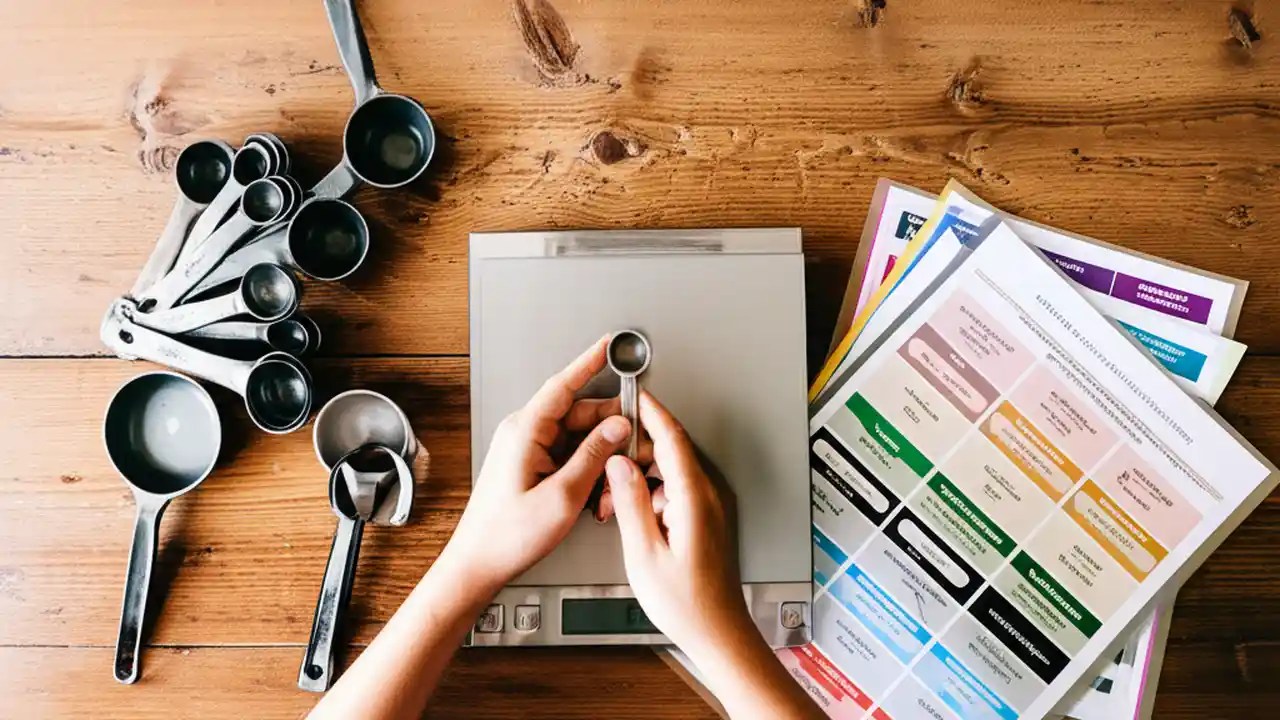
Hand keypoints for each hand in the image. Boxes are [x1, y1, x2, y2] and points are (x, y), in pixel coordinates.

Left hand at [440, 336, 632, 590]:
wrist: (479, 564)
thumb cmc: (507, 536)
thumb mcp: (562, 497)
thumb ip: (593, 456)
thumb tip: (617, 426)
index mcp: (525, 431)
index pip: (564, 384)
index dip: (590, 362)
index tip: (610, 345)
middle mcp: (525, 434)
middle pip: (581, 413)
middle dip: (611, 427)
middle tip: (637, 441)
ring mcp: (528, 449)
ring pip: (579, 436)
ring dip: (600, 454)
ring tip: (611, 481)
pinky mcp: (532, 465)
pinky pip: (570, 454)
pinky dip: (588, 467)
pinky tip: (595, 491)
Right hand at [605, 392, 754, 655]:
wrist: (716, 632)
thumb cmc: (686, 602)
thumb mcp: (644, 553)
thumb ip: (630, 503)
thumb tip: (619, 465)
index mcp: (693, 498)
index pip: (672, 439)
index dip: (651, 412)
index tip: (633, 395)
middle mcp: (705, 497)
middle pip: (669, 452)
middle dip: (634, 453)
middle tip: (606, 464)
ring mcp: (707, 509)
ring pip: (669, 474)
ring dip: (639, 479)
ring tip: (613, 504)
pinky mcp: (704, 521)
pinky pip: (674, 492)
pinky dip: (650, 496)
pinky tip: (632, 517)